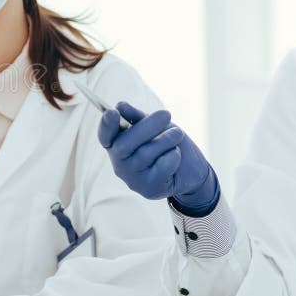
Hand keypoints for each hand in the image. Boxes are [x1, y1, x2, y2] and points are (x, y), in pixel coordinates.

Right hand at [97, 101, 219, 215]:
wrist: (190, 170)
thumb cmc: (166, 144)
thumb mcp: (154, 126)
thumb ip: (137, 117)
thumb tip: (120, 106)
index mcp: (116, 144)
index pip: (105, 136)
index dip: (106, 125)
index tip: (112, 112)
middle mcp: (119, 163)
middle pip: (125, 143)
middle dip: (147, 127)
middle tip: (166, 114)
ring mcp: (132, 178)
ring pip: (146, 153)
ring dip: (167, 139)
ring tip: (177, 134)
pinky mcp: (148, 189)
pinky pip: (162, 166)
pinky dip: (173, 156)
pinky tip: (176, 156)